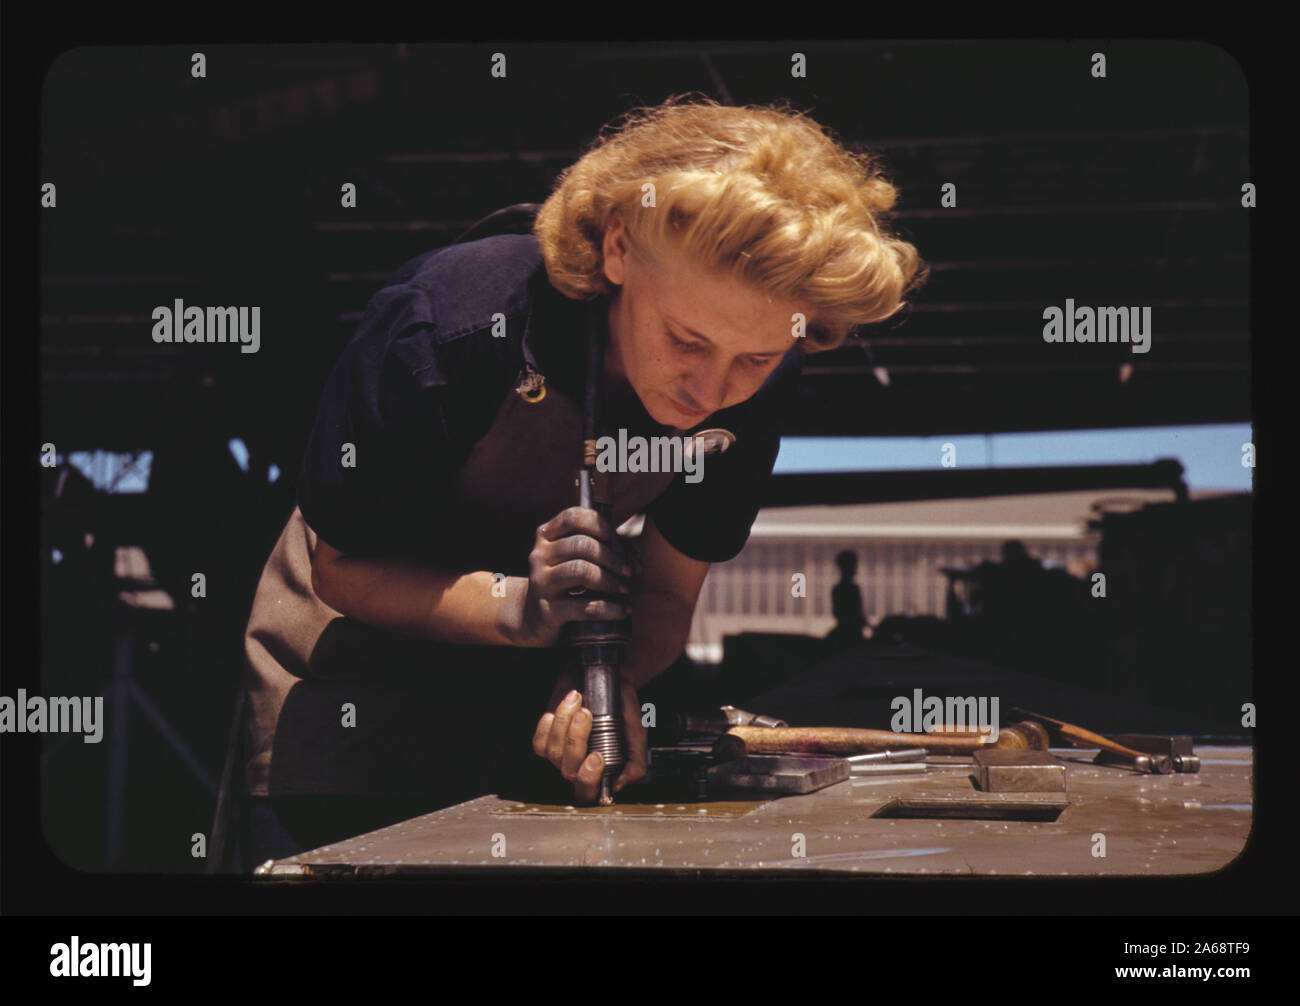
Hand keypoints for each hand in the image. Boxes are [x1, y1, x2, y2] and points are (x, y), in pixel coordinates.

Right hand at [510, 506, 634, 647]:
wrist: (534, 618)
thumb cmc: (564, 584)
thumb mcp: (577, 560)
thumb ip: (606, 550)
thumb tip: (637, 554)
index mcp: (546, 536)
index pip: (573, 517)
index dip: (600, 525)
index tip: (615, 540)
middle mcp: (540, 555)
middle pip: (581, 544)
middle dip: (611, 557)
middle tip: (628, 572)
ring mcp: (541, 582)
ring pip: (581, 571)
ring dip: (610, 580)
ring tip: (625, 589)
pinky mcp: (548, 610)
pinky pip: (585, 606)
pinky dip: (609, 608)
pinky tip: (623, 610)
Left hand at [531, 671, 648, 803]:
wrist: (610, 681)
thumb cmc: (622, 709)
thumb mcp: (638, 735)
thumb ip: (636, 763)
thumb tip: (618, 784)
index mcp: (600, 771)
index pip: (587, 792)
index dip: (588, 780)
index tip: (597, 756)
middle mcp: (578, 765)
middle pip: (568, 771)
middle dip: (576, 742)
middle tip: (586, 715)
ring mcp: (561, 752)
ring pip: (554, 753)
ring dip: (565, 724)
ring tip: (580, 703)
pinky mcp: (546, 738)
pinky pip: (539, 742)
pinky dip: (550, 723)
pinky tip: (565, 708)